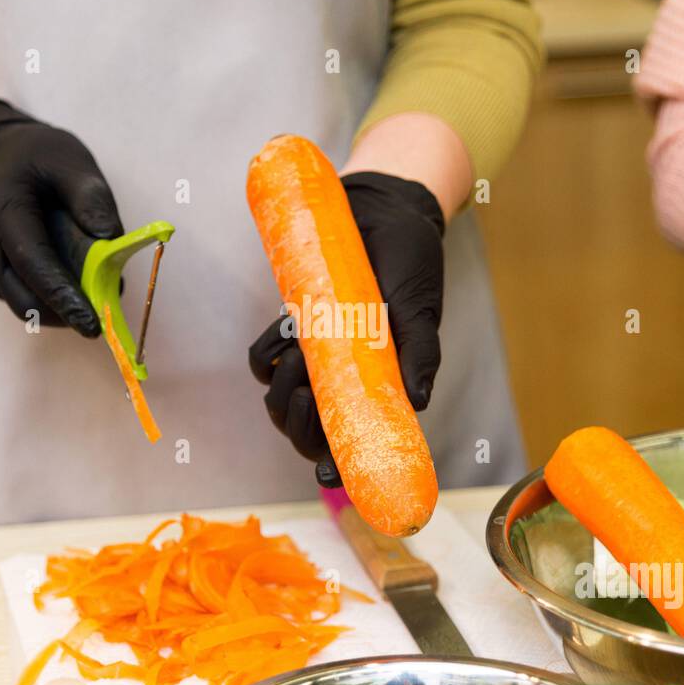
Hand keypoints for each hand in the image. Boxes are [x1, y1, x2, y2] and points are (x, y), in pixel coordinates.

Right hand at [0, 98, 122, 336]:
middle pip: (22, 294)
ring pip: (20, 302)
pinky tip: (73, 287)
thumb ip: (91, 197)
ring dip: (59, 309)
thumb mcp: (71, 161)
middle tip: (106, 316)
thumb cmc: (39, 159)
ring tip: (95, 295)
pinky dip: (47, 301)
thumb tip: (111, 238)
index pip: (32, 261)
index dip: (62, 296)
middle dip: (65, 313)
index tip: (92, 322)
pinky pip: (18, 297)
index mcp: (4, 207)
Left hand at [249, 171, 444, 486]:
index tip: (326, 473)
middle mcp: (343, 381)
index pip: (350, 440)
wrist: (381, 211)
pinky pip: (263, 360)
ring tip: (302, 353)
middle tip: (308, 392)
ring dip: (282, 388)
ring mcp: (314, 358)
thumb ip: (420, 353)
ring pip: (280, 401)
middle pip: (306, 431)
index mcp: (378, 387)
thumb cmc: (410, 263)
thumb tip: (420, 401)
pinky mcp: (290, 330)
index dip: (334, 463)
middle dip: (298, 424)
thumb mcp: (420, 309)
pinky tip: (286, 331)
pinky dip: (267, 353)